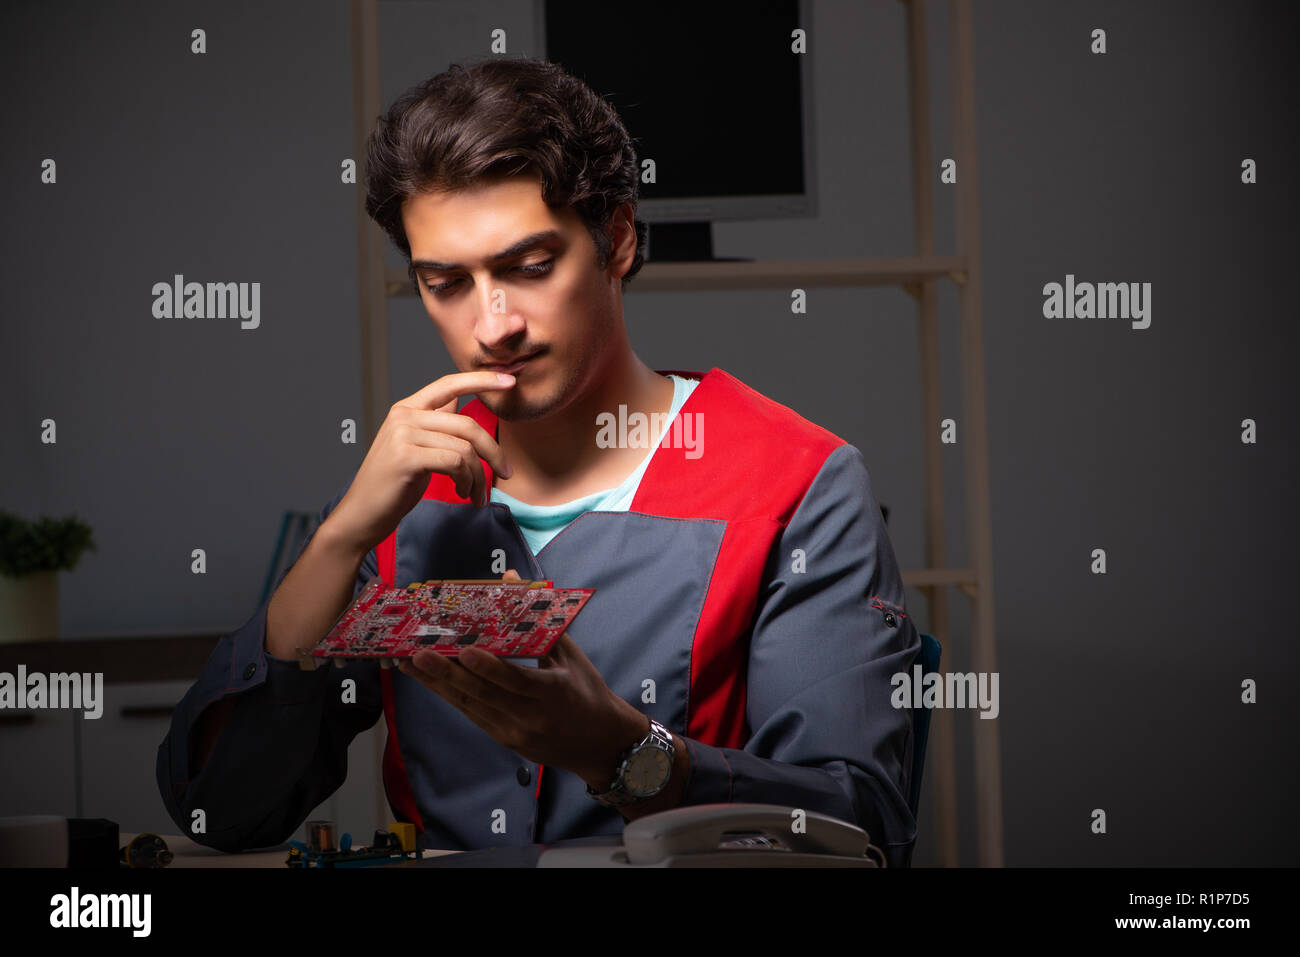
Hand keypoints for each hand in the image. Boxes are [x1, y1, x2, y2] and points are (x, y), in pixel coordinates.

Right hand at [326, 371, 516, 555]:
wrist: (361, 515)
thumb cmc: (393, 485)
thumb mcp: (416, 446)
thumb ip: (435, 422)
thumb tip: (457, 398)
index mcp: (407, 409)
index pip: (449, 384)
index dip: (482, 380)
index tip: (511, 380)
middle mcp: (404, 416)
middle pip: (468, 425)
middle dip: (494, 452)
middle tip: (508, 473)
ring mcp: (403, 435)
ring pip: (465, 449)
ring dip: (478, 476)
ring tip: (475, 494)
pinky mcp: (406, 457)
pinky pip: (455, 463)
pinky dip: (466, 481)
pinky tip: (461, 492)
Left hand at [396, 570, 648, 787]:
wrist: (600, 744)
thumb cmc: (587, 691)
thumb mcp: (571, 656)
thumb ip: (539, 620)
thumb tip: (510, 579)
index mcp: (553, 693)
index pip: (516, 681)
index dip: (489, 668)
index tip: (464, 651)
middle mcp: (530, 717)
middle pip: (482, 694)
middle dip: (446, 674)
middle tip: (415, 654)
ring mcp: (513, 732)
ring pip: (469, 706)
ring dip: (437, 684)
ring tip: (407, 663)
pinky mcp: (503, 739)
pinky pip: (472, 714)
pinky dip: (450, 694)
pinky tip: (429, 680)